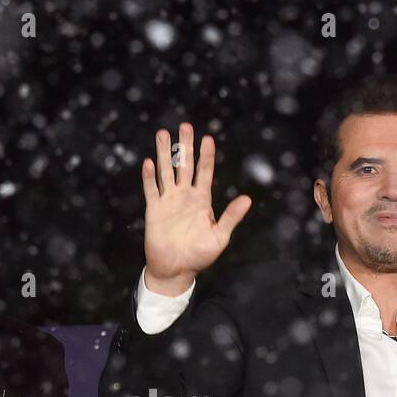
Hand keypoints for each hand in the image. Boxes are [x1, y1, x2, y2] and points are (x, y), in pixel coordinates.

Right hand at [141, 122, 251, 295]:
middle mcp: (185, 196)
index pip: (204, 172)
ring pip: (166, 172)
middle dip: (185, 146)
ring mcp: (168, 201)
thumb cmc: (199, 256)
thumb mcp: (220, 237)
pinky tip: (149, 162)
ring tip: (163, 134)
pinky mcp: (154, 210)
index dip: (206, 156)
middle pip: (184, 165)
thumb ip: (230, 217)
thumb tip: (247, 199)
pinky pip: (151, 190)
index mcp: (202, 200)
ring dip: (165, 153)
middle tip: (185, 126)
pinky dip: (149, 177)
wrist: (175, 270)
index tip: (208, 138)